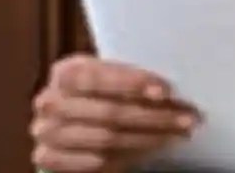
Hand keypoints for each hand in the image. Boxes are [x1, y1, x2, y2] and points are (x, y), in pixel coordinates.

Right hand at [30, 54, 201, 172]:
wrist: (75, 122)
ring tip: (178, 135)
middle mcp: (50, 101)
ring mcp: (46, 131)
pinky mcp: (48, 158)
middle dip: (154, 117)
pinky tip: (151, 150)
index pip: (97, 75)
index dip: (132, 83)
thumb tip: (175, 90)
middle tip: (188, 119)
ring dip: (149, 138)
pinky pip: (94, 162)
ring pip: (106, 139)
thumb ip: (134, 81)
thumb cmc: (104, 94)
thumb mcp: (115, 79)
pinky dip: (128, 157)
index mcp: (66, 72)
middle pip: (108, 112)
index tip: (165, 91)